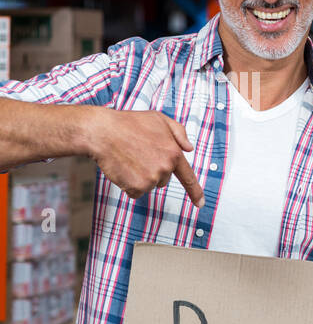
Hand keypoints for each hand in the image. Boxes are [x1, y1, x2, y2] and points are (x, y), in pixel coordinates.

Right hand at [86, 106, 203, 205]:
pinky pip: (135, 192)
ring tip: (128, 158)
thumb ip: (178, 132)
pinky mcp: (137, 187)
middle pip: (163, 179)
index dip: (195, 192)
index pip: (188, 177)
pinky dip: (128, 184)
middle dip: (152, 170)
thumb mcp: (159, 119)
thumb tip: (189, 148)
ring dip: (139, 177)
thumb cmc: (128, 123)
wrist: (101, 131)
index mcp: (174, 153)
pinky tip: (122, 168)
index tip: (200, 204)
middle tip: (137, 153)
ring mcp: (151, 178)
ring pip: (149, 185)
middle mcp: (165, 168)